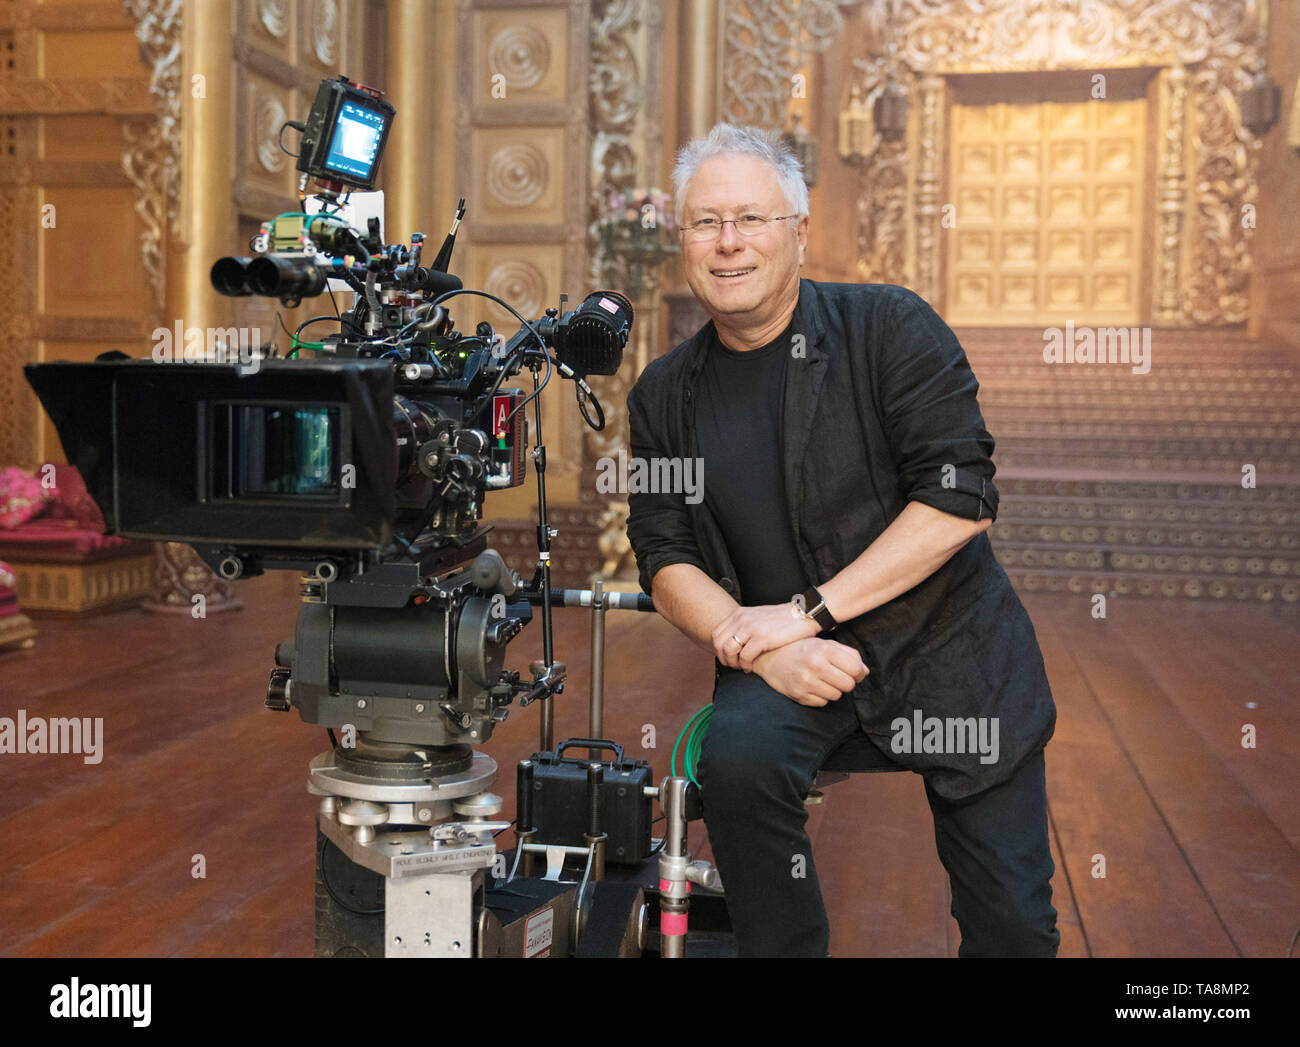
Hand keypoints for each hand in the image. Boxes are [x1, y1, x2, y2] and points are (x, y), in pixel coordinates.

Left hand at [712, 601, 819, 671]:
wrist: (804, 613)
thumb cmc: (784, 619)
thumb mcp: (758, 617)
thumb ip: (745, 625)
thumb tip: (735, 642)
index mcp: (739, 614)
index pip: (716, 634)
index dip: (719, 650)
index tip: (729, 658)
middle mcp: (742, 619)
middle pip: (719, 643)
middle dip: (724, 658)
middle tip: (734, 665)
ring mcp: (750, 627)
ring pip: (729, 650)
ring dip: (733, 663)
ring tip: (742, 667)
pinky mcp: (761, 637)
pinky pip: (744, 656)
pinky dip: (745, 665)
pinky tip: (751, 668)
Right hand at [751, 638, 868, 707]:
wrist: (769, 657)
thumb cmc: (801, 648)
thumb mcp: (824, 643)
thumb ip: (848, 654)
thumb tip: (864, 672)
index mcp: (824, 650)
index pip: (856, 669)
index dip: (858, 672)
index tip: (853, 671)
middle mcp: (815, 666)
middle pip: (848, 685)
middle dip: (846, 682)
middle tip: (837, 675)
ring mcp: (805, 682)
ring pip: (836, 696)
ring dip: (833, 689)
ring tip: (823, 679)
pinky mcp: (799, 695)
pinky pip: (822, 703)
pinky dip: (821, 696)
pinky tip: (813, 686)